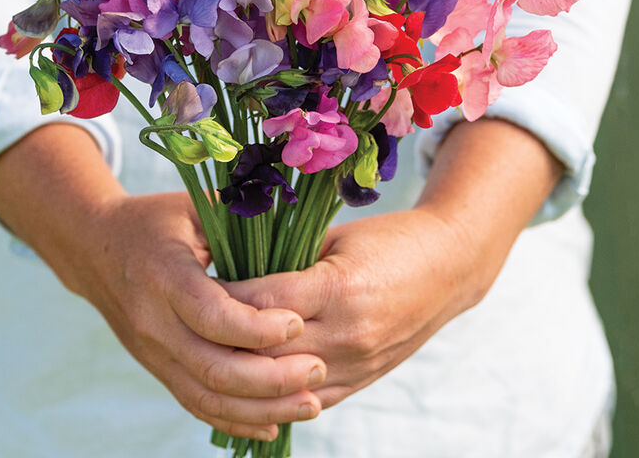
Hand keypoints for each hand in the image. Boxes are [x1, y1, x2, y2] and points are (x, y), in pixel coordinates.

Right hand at [0, 124, 325, 441]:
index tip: (299, 323)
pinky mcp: (157, 368)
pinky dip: (235, 420)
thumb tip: (296, 219)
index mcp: (165, 274)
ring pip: (206, 396)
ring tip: (310, 404)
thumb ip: (241, 213)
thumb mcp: (195, 206)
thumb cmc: (157, 220)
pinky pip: (195, 404)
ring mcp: (153, 352)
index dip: (257, 327)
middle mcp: (154, 322)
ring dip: (261, 408)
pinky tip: (273, 423)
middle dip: (271, 378)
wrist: (95, 248)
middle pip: (213, 367)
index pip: (212, 315)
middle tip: (318, 370)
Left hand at [225, 118, 561, 408]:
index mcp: (340, 288)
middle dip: (224, 340)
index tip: (195, 285)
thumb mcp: (339, 239)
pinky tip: (250, 383)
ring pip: (283, 385)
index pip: (263, 303)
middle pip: (265, 352)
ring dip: (245, 373)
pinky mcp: (363, 379)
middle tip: (190, 323)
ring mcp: (357, 363)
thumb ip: (291, 259)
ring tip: (212, 353)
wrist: (449, 267)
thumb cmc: (392, 241)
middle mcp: (348, 333)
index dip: (224, 297)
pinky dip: (277, 394)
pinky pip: (310, 400)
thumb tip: (238, 270)